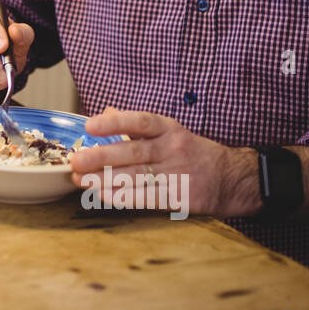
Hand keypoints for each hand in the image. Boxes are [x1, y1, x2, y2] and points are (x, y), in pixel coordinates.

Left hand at [70, 107, 260, 217]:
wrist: (232, 179)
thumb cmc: (193, 153)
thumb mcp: (170, 132)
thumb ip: (137, 125)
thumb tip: (107, 111)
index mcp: (170, 129)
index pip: (140, 121)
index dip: (115, 123)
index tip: (90, 125)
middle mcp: (173, 149)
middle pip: (133, 151)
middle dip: (101, 156)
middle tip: (76, 160)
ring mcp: (178, 174)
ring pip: (137, 176)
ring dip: (106, 180)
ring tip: (82, 181)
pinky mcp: (180, 197)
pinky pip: (148, 197)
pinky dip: (124, 198)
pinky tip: (104, 196)